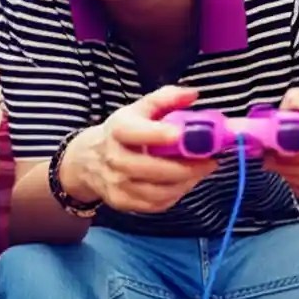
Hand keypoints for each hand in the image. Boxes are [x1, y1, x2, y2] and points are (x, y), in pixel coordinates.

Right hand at [64, 85, 218, 212]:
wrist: (88, 160)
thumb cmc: (123, 132)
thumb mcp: (139, 110)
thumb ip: (166, 99)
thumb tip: (193, 94)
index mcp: (117, 130)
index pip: (134, 132)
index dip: (157, 134)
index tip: (180, 134)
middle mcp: (114, 158)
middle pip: (151, 168)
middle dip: (185, 167)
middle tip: (210, 161)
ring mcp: (116, 183)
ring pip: (157, 191)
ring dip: (185, 183)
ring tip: (200, 171)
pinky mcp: (122, 202)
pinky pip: (156, 204)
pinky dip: (175, 195)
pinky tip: (184, 183)